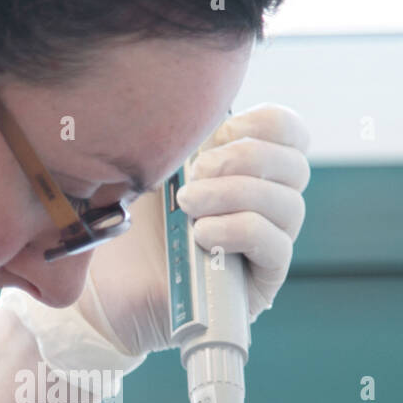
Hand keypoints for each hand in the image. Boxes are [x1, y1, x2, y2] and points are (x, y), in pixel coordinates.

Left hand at [75, 103, 310, 355]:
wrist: (107, 290)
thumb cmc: (126, 227)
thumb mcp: (152, 168)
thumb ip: (187, 137)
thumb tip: (209, 112)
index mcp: (247, 170)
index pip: (290, 135)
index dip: (267, 123)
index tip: (222, 130)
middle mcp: (266, 207)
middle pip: (295, 166)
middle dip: (246, 158)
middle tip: (195, 174)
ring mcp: (266, 247)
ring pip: (289, 205)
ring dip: (236, 194)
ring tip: (188, 205)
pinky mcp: (261, 284)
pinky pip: (277, 247)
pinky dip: (240, 231)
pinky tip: (202, 235)